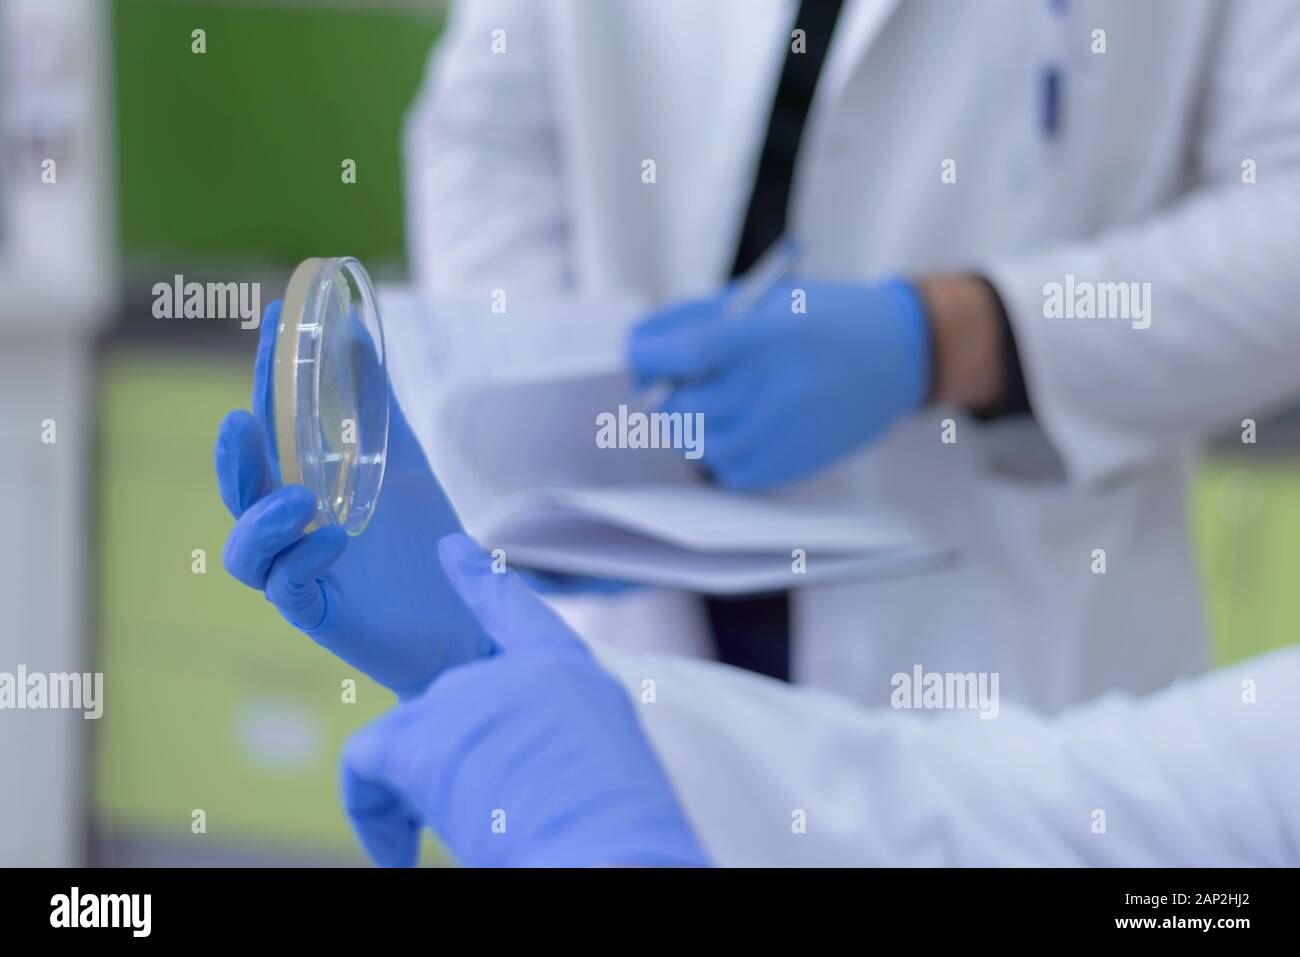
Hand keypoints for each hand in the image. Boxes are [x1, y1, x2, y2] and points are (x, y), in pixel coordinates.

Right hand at [214, 301, 495, 698]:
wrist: (466, 617)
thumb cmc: (426, 543)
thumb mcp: (403, 463)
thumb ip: (376, 404)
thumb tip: (356, 332)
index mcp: (304, 484)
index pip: (272, 427)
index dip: (268, 377)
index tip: (274, 321)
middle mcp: (290, 528)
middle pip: (241, 489)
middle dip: (234, 457)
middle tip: (239, 421)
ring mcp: (298, 571)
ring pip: (246, 549)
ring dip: (263, 519)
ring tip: (303, 499)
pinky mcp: (317, 612)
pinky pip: (289, 587)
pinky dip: (305, 558)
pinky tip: (336, 538)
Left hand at [340, 533, 708, 867]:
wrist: (609, 854)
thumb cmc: (618, 832)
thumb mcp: (600, 760)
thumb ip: (546, 736)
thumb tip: (487, 767)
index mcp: (571, 672)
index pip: (517, 612)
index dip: (481, 580)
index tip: (451, 550)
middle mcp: (516, 670)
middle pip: (452, 705)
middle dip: (451, 765)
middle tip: (478, 826)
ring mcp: (469, 696)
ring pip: (409, 735)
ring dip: (419, 793)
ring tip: (447, 848)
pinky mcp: (424, 737)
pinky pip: (368, 762)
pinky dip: (373, 813)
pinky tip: (397, 856)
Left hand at [626, 279, 930, 488]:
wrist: (899, 353)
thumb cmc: (822, 317)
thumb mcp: (763, 298)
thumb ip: (696, 317)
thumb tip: (638, 346)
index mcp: (766, 336)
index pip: (684, 354)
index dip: (648, 356)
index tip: (640, 353)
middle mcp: (776, 386)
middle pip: (684, 408)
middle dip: (665, 395)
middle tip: (671, 381)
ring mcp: (787, 430)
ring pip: (702, 445)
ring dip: (692, 426)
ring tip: (710, 401)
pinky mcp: (796, 461)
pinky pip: (732, 472)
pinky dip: (720, 454)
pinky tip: (736, 427)